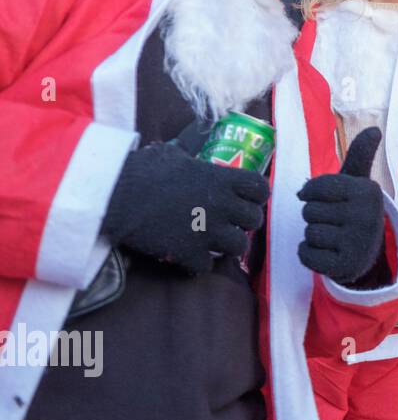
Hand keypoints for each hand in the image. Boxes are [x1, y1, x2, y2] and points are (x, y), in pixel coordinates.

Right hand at [101, 142, 269, 274]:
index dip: (256, 196)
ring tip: (213, 243)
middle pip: (255, 220)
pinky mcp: (189, 252)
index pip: (260, 189)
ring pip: (238, 247)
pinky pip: (207, 266)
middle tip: (230, 223)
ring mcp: (208, 230)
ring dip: (227, 246)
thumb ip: (189, 158)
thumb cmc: (141, 171)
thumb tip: (186, 153)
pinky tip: (188, 256)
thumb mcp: (171, 155)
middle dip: (244, 223)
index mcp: (221, 179)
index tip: (247, 199)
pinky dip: (198, 264)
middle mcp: (221, 205)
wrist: (114, 197)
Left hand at [298, 126, 385, 284]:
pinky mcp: (346, 265)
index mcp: (367, 190)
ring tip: (333, 237)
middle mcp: (366, 215)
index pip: (314, 188)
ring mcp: (357, 242)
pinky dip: (310, 255)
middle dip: (315, 216)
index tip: (328, 200)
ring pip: (308, 233)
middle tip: (334, 222)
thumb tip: (375, 129)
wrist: (368, 253)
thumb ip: (360, 155)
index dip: (312, 195)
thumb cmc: (353, 210)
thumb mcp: (357, 183)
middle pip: (309, 210)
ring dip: (313, 236)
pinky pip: (306, 254)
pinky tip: (327, 254)